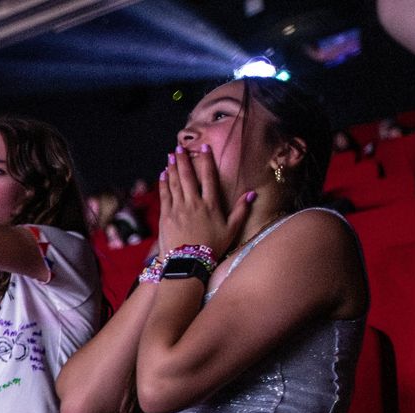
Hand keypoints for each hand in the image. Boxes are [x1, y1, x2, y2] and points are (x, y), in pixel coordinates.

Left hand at [155, 145, 251, 261]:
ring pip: (175, 183)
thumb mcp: (231, 230)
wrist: (188, 263)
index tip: (203, 148)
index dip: (206, 161)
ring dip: (172, 168)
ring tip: (170, 156)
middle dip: (183, 160)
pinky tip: (162, 175)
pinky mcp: (166, 217)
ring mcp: (178, 209)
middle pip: (188, 176)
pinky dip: (164, 183)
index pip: (209, 177)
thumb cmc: (211, 248)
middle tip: (179, 148)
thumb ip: (241, 210)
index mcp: (211, 205)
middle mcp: (194, 203)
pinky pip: (164, 195)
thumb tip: (252, 194)